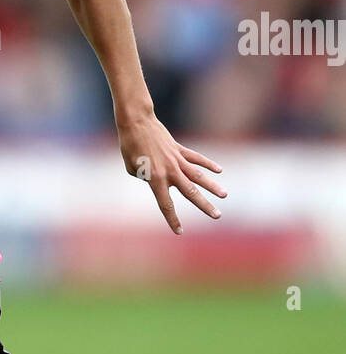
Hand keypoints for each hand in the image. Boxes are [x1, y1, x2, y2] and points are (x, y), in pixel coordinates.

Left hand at [118, 113, 226, 233]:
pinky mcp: (179, 149)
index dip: (172, 219)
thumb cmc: (130, 146)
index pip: (166, 204)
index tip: (179, 231)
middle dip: (204, 205)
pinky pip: (196, 158)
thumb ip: (146, 178)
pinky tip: (219, 171)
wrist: (137, 122)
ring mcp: (176, 159)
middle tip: (217, 216)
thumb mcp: (132, 168)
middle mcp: (169, 171)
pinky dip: (208, 164)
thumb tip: (158, 179)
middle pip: (190, 192)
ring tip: (224, 195)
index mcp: (155, 179)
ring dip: (212, 186)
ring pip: (198, 176)